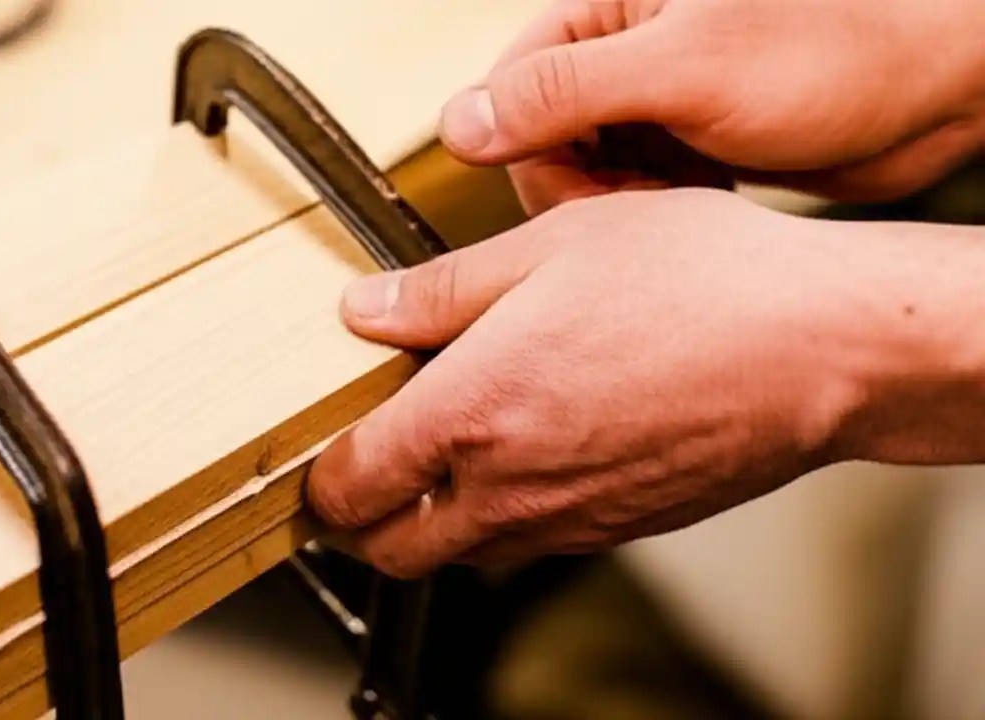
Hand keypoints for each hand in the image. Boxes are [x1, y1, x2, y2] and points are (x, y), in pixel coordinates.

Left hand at [306, 189, 905, 577]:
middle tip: (368, 457)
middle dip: (362, 517)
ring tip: (450, 444)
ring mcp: (567, 523)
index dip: (319, 474)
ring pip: (459, 554)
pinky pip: (529, 545)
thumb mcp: (547, 250)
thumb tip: (363, 310)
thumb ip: (438, 292)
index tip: (320, 446)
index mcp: (471, 416)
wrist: (819, 350)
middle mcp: (510, 490)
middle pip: (391, 550)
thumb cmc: (696, 285)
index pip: (350, 488)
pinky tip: (531, 446)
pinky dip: (503, 516)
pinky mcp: (617, 531)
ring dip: (432, 519)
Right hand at [438, 0, 984, 212]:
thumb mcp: (689, 69)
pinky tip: (691, 214)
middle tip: (633, 212)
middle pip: (541, 138)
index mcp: (609, 6)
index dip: (524, 151)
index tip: (567, 200)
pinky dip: (648, 215)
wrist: (944, 86)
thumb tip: (462, 125)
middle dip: (577, 188)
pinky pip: (630, 189)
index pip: (512, 87)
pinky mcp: (686, 140)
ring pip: (584, 172)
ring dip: (613, 208)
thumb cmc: (841, 48)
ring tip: (670, 214)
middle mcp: (623, 49)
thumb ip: (568, 93)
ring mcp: (654, 97)